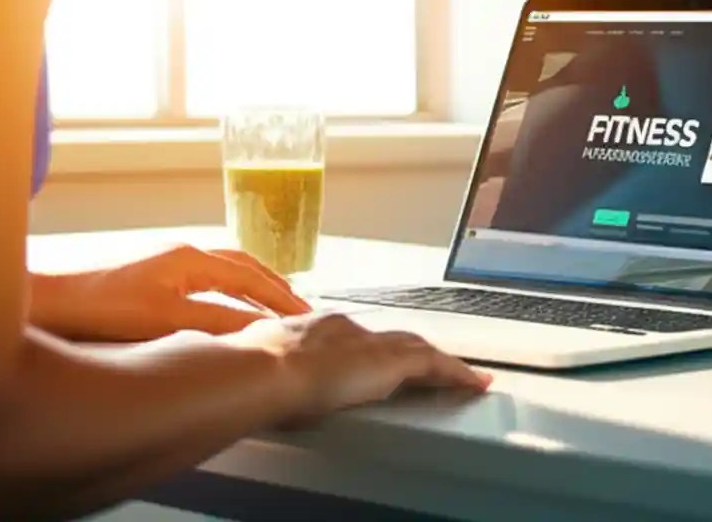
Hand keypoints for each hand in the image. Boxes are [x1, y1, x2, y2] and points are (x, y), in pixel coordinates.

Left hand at [30, 245, 311, 341]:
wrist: (51, 302)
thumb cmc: (102, 309)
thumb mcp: (167, 319)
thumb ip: (217, 322)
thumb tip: (260, 329)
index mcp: (193, 260)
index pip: (253, 280)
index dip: (283, 301)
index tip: (309, 317)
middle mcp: (186, 254)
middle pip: (246, 266)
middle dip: (277, 287)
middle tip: (303, 308)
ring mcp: (169, 262)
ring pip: (228, 269)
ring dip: (256, 285)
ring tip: (276, 302)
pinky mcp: (155, 276)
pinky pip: (210, 277)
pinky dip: (233, 289)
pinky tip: (230, 305)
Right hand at [231, 315, 492, 418]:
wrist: (264, 369)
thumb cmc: (246, 370)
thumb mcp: (250, 362)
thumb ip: (254, 367)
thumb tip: (238, 376)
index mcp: (312, 328)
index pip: (351, 338)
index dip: (365, 348)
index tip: (369, 359)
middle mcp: (346, 328)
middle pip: (390, 340)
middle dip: (409, 352)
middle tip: (429, 367)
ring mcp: (370, 343)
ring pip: (417, 350)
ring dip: (439, 364)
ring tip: (461, 376)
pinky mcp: (392, 362)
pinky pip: (436, 366)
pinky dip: (456, 374)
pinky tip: (473, 383)